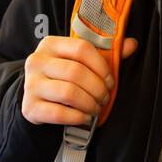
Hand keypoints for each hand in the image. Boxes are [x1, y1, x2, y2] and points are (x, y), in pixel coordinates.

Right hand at [21, 35, 139, 126]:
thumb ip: (106, 53)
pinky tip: (85, 117)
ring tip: (96, 108)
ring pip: (68, 92)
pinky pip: (58, 113)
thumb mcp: (81, 62)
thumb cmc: (64, 76)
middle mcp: (37, 61)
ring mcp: (30, 84)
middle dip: (97, 88)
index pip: (82, 48)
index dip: (101, 65)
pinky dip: (77, 117)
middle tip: (105, 98)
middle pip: (76, 72)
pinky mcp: (29, 107)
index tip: (110, 79)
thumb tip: (132, 44)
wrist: (37, 98)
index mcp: (50, 44)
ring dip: (89, 103)